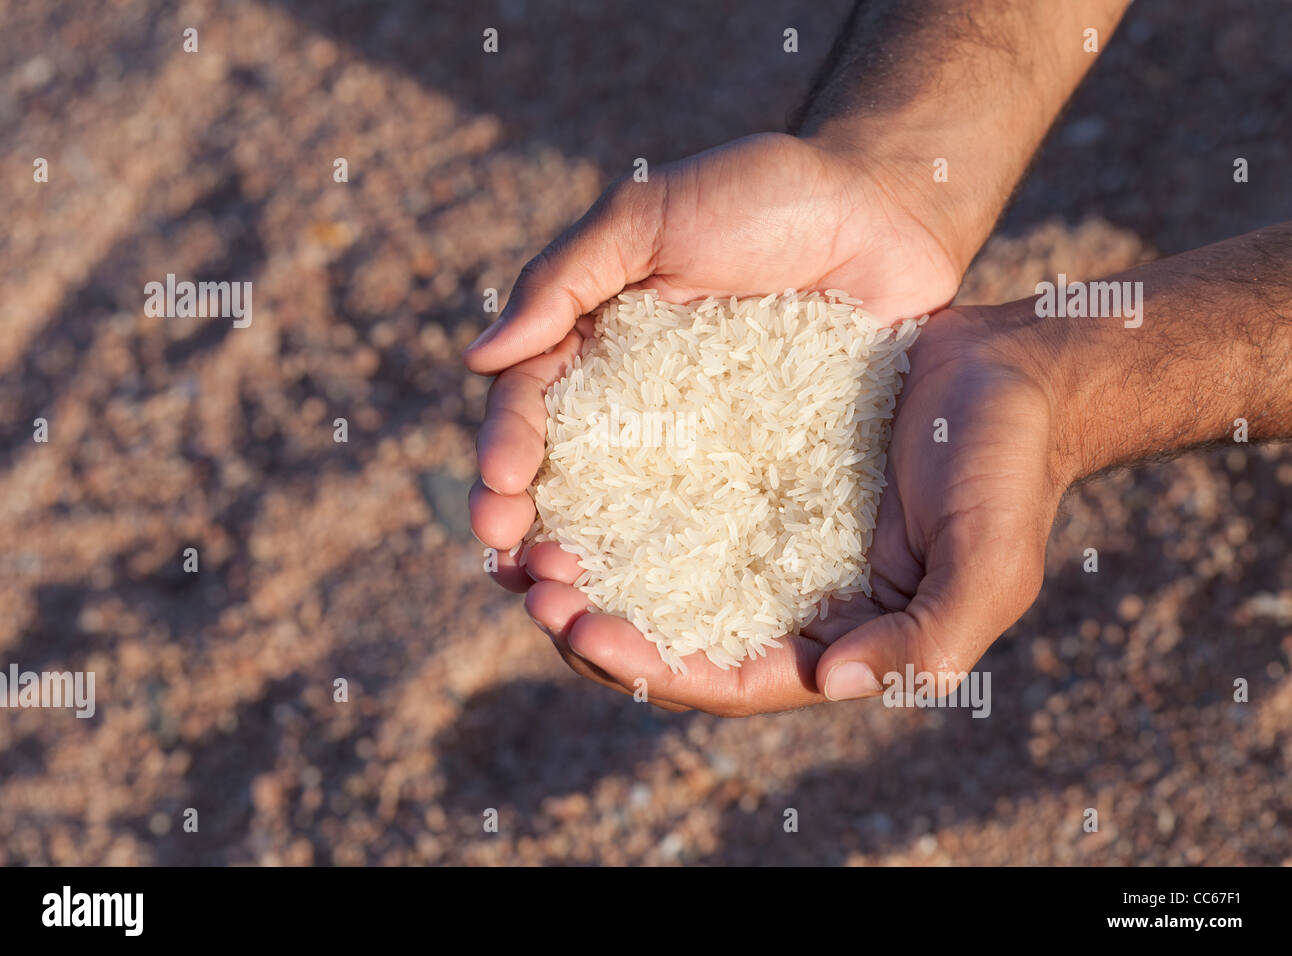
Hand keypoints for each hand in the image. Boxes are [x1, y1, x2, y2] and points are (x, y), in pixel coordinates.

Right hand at [467, 132, 968, 568]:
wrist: (888, 211)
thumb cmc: (763, 196)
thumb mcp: (649, 217)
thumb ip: (565, 280)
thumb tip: (478, 358)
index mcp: (599, 344)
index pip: (532, 408)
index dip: (507, 456)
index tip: (498, 502)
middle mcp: (641, 403)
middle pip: (569, 478)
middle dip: (533, 530)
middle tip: (517, 575)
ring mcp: (704, 443)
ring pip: (633, 516)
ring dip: (593, 565)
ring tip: (568, 606)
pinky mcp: (767, 469)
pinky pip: (720, 526)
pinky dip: (684, 570)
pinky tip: (663, 611)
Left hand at [476, 304, 1063, 715]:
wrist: (1009, 371)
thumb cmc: (1008, 472)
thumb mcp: (987, 566)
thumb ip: (924, 640)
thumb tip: (827, 682)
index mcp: (839, 637)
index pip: (730, 678)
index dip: (654, 667)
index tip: (582, 629)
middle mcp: (791, 598)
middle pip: (679, 635)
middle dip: (600, 624)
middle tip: (534, 587)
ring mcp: (769, 538)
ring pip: (663, 573)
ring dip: (596, 569)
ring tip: (531, 545)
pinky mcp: (755, 476)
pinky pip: (675, 500)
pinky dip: (623, 504)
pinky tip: (572, 485)